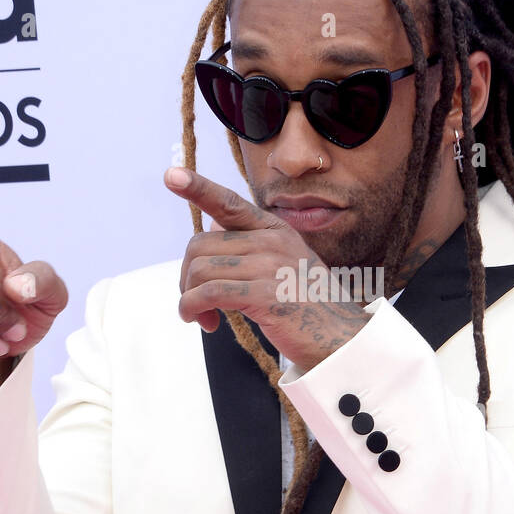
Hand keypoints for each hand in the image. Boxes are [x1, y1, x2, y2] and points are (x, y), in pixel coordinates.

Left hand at [165, 166, 368, 370]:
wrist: (342, 338)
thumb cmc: (310, 306)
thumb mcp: (284, 264)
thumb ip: (249, 247)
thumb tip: (209, 229)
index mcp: (275, 230)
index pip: (230, 203)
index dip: (198, 188)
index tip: (172, 175)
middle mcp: (271, 241)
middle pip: (200, 245)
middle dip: (186, 277)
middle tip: (195, 303)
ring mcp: (269, 266)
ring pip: (200, 270)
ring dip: (189, 298)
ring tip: (202, 317)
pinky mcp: (263, 295)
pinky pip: (208, 293)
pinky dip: (194, 308)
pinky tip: (204, 322)